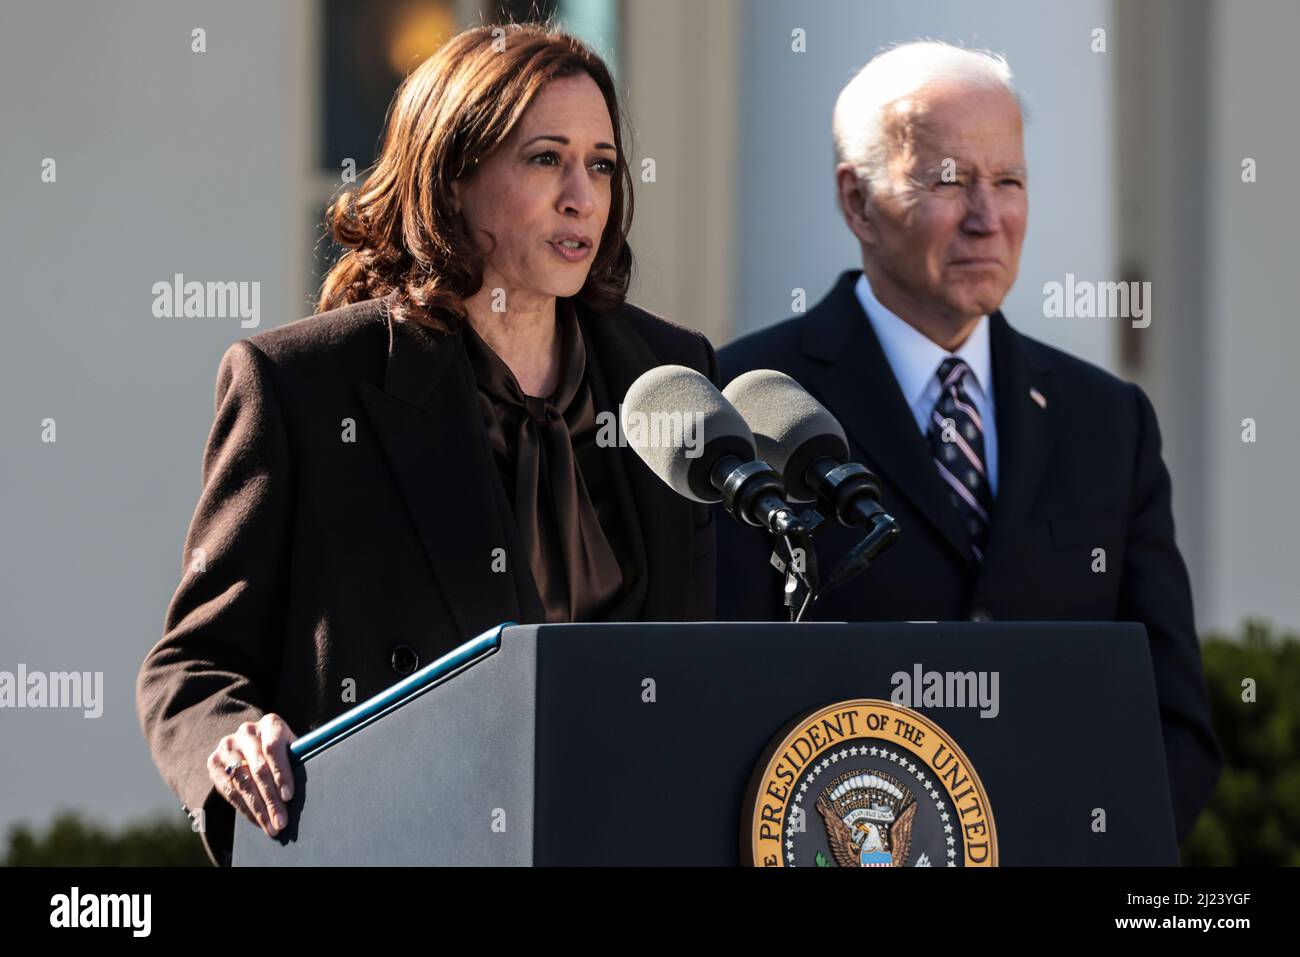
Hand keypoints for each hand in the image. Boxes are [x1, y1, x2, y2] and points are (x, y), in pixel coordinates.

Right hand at [207, 713, 297, 837]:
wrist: (249, 744)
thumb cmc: (281, 750)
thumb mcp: (291, 747)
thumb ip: (298, 758)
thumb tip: (317, 778)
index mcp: (270, 723)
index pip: (274, 748)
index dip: (281, 773)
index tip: (289, 796)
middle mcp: (246, 731)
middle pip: (259, 769)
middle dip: (271, 800)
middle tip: (281, 822)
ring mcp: (227, 746)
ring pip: (243, 783)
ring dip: (258, 809)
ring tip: (271, 827)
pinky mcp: (214, 762)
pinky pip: (229, 790)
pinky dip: (244, 809)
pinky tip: (257, 820)